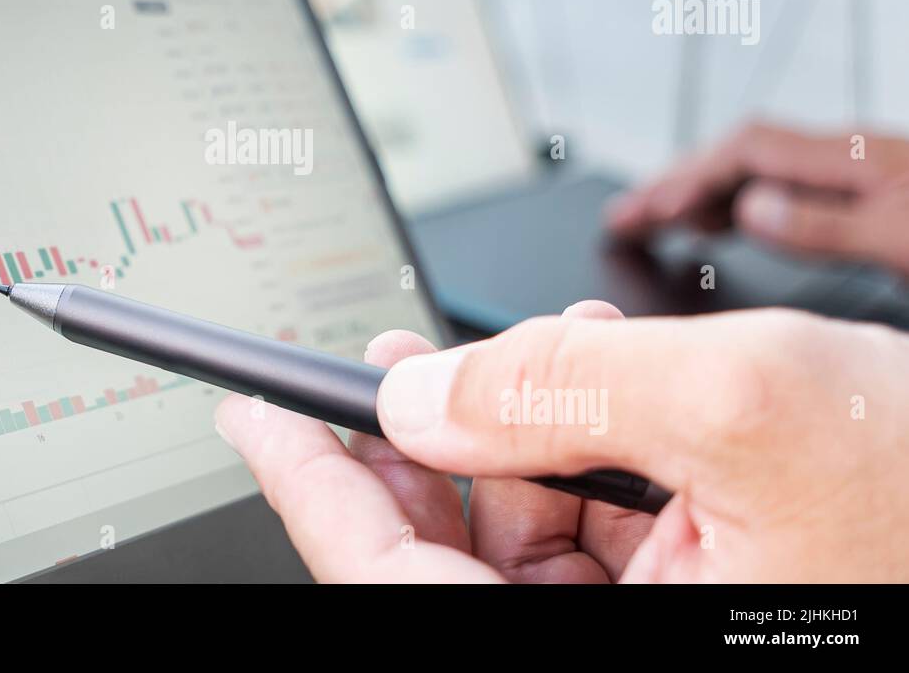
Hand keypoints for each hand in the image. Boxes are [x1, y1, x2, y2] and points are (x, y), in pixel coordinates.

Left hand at [216, 306, 908, 581]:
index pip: (393, 583)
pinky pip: (582, 508)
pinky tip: (595, 377)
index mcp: (634, 647)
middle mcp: (633, 636)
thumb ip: (556, 390)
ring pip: (513, 517)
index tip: (256, 415)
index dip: (314, 489)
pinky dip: (573, 431)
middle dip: (422, 439)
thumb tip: (418, 394)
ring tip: (548, 349)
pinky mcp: (681, 581)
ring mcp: (653, 610)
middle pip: (446, 550)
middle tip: (391, 364)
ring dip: (512, 418)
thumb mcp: (735, 404)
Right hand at [606, 121, 908, 275]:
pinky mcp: (862, 196)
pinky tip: (716, 223)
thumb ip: (826, 225)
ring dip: (696, 192)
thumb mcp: (902, 240)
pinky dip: (730, 205)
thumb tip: (748, 210)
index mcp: (851, 157)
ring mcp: (853, 175)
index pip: (747, 151)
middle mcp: (845, 158)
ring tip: (650, 221)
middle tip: (621, 219)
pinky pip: (775, 190)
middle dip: (675, 183)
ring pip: (752, 172)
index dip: (691, 177)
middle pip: (738, 155)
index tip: (653, 212)